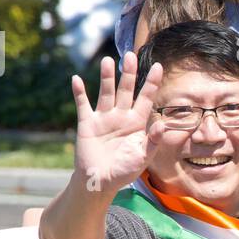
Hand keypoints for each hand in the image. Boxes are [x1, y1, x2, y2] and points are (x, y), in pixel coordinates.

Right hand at [70, 50, 164, 196]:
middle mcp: (121, 116)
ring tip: (108, 61)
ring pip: (106, 93)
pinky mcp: (87, 124)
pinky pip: (83, 105)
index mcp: (137, 122)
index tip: (159, 66)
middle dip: (128, 74)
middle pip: (126, 90)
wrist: (100, 182)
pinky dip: (79, 93)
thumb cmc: (125, 171)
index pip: (146, 98)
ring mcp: (103, 118)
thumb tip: (162, 124)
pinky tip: (76, 79)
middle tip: (131, 56)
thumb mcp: (143, 157)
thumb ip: (153, 140)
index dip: (152, 83)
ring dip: (106, 78)